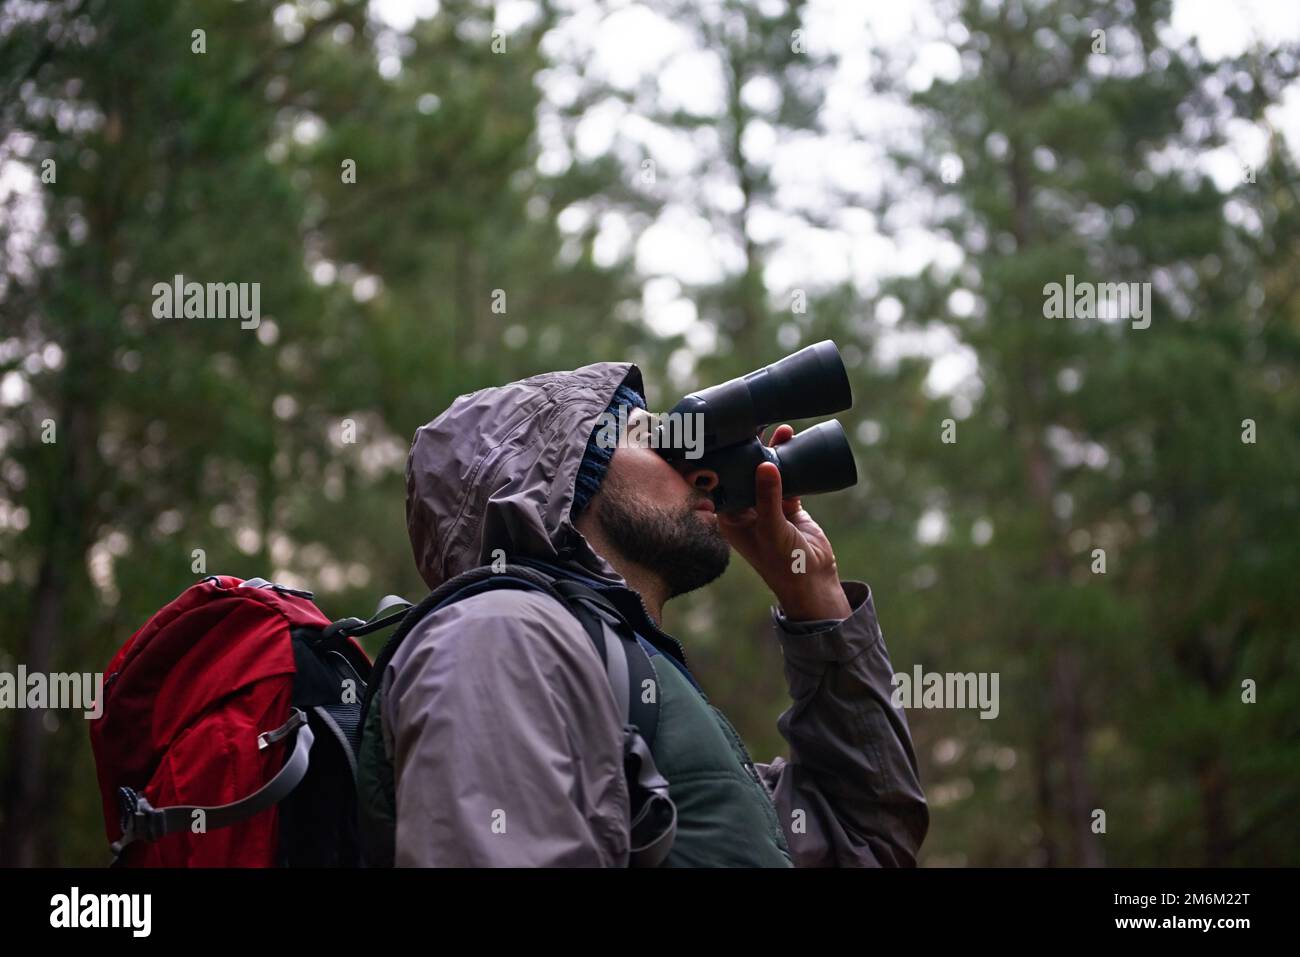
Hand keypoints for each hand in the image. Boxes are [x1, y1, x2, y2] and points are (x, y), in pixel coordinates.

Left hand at [716, 424, 852, 621]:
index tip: (718, 433)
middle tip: (747, 420)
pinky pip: (786, 476)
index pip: (718, 483)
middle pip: (741, 473)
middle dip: (744, 449)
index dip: (718, 460)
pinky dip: (788, 459)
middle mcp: (744, 509)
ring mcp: (766, 506)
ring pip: (764, 471)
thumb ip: (768, 497)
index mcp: (729, 518)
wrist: (814, 581)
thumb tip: (765, 464)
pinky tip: (789, 439)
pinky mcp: (788, 504)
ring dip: (769, 450)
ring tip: (774, 426)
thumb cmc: (784, 563)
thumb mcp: (772, 529)